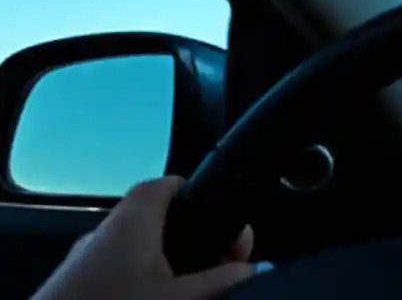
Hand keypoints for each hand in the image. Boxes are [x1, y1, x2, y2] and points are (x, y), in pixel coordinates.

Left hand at [33, 176, 259, 299]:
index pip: (167, 183)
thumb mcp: (180, 299)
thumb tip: (256, 268)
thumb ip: (221, 281)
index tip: (222, 219)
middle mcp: (105, 231)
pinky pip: (117, 268)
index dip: (198, 193)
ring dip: (167, 261)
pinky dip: (141, 277)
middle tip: (216, 264)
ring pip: (136, 246)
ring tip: (189, 289)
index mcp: (133, 220)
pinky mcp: (74, 283)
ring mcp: (85, 258)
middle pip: (157, 217)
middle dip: (191, 237)